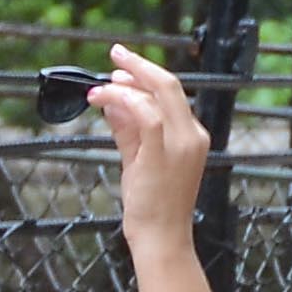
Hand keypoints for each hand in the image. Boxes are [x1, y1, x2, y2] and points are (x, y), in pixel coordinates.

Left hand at [86, 42, 210, 256]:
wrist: (161, 237)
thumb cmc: (150, 206)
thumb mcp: (137, 161)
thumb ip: (127, 131)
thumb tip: (112, 104)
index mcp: (192, 136)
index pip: (170, 95)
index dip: (144, 77)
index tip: (121, 70)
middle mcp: (192, 135)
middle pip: (169, 85)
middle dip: (139, 65)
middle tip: (116, 54)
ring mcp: (182, 144)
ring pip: (159, 93)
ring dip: (125, 84)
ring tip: (99, 87)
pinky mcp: (164, 154)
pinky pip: (146, 115)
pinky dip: (125, 101)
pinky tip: (104, 100)